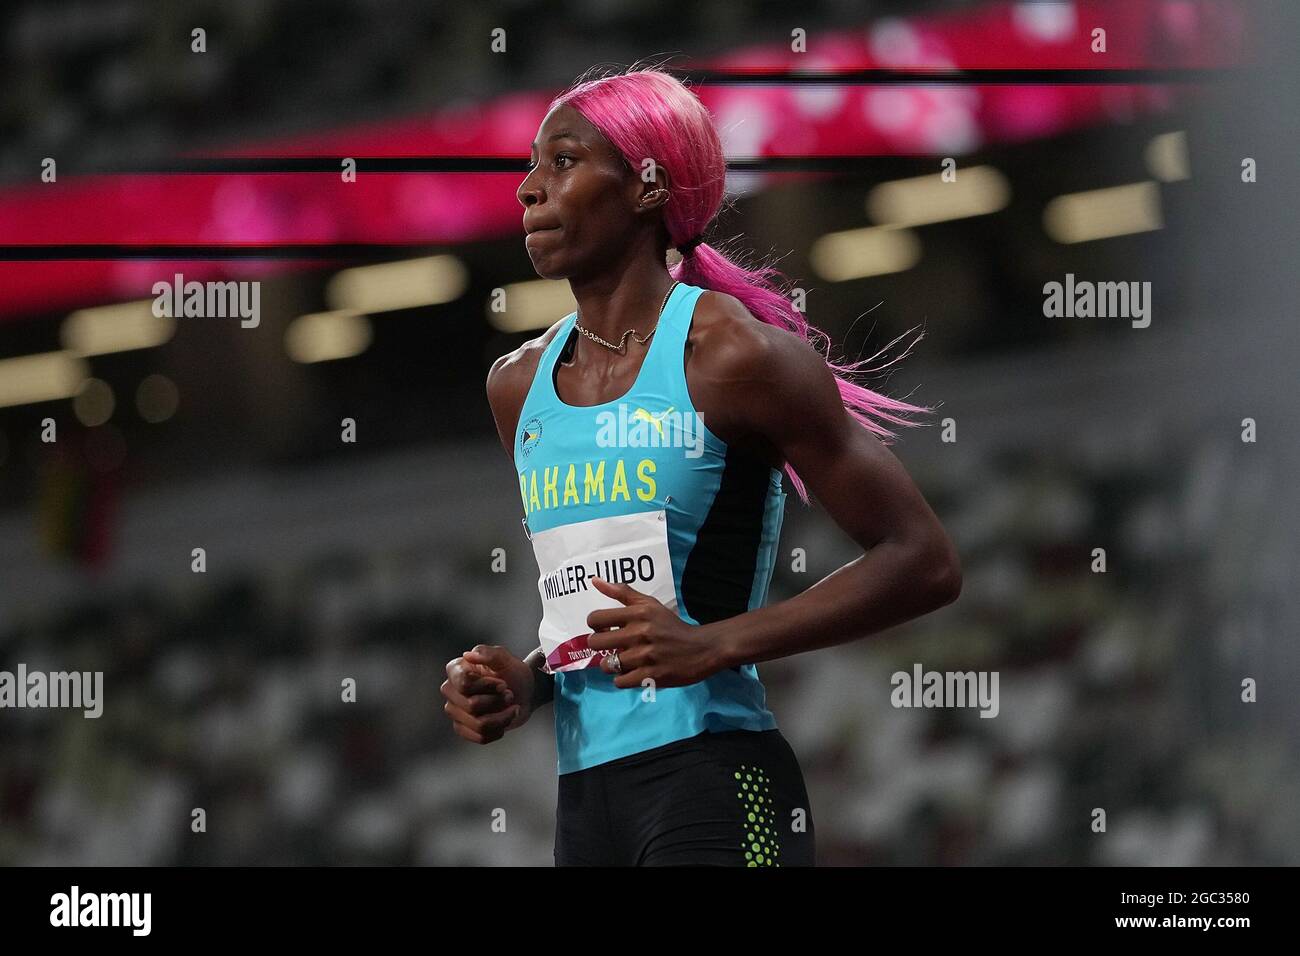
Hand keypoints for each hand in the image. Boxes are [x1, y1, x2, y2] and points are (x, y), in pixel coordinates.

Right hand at [441, 644, 533, 743]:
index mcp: (455, 669)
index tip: (503, 684)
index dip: (487, 687)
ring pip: (478, 724)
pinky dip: (499, 730)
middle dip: (497, 701)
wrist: (524, 692)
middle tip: (509, 694)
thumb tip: (468, 655)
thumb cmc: (512, 672)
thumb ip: (489, 653)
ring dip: (502, 717)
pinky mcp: (463, 728)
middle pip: (471, 706)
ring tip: (511, 707)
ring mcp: (454, 710)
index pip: (464, 685)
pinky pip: (481, 737)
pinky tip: (505, 719)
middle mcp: (450, 690)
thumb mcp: (506, 659)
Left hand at [585, 577, 724, 688]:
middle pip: (595, 643)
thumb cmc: (671, 626)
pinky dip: (623, 679)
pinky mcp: (650, 676)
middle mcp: (639, 633)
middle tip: (612, 645)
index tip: (605, 628)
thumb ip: (622, 592)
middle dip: (600, 645)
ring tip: (623, 661)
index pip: (596, 618)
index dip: (596, 625)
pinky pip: (620, 682)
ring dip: (612, 664)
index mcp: (638, 613)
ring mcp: (645, 657)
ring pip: (607, 665)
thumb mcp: (649, 604)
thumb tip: (594, 580)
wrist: (701, 648)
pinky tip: (632, 672)